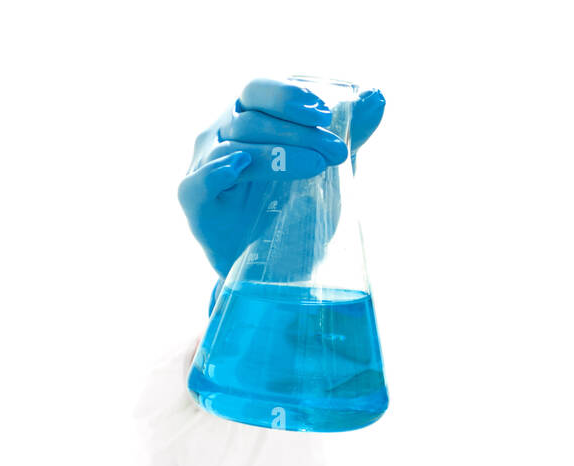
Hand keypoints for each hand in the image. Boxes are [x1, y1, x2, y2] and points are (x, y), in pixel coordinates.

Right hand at [178, 78, 384, 277]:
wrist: (272, 266)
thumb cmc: (294, 205)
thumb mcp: (328, 166)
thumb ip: (349, 131)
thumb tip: (377, 96)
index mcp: (247, 118)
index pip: (258, 90)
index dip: (287, 96)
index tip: (325, 113)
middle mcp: (221, 136)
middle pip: (250, 118)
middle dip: (297, 131)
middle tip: (337, 152)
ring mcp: (205, 167)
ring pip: (235, 147)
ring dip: (278, 154)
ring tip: (317, 166)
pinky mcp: (197, 203)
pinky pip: (199, 183)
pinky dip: (217, 172)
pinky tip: (237, 167)